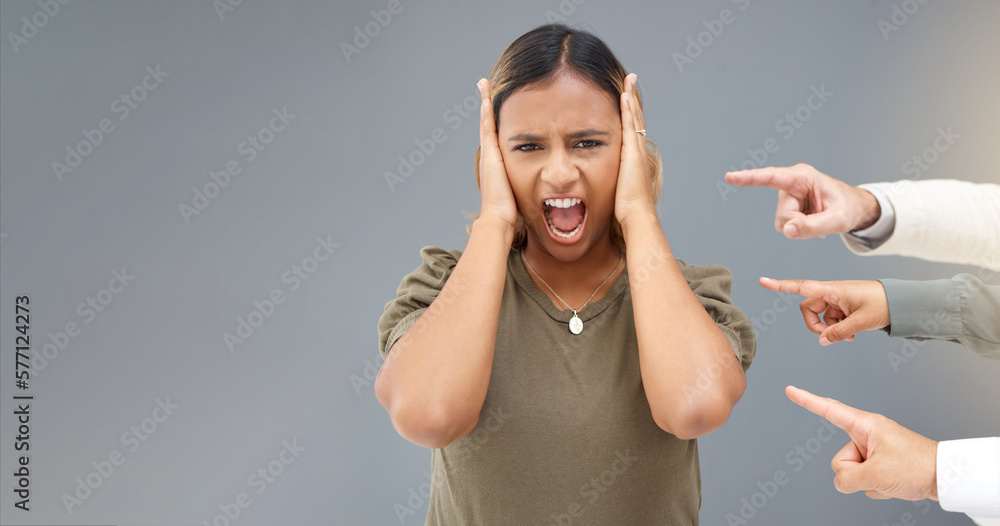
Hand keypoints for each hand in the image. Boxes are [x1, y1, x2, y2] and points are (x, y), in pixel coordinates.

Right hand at [476, 78, 518, 230]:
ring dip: (485, 102)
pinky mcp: (490, 153)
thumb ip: (529, 190)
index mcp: (498, 164)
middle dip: (487, 106)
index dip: (497, 122)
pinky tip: (487, 95)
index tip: (496, 108)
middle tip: (486, 86)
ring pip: (486, 121)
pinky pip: (487, 125)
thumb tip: (545, 195)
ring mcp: (488, 153)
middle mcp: (490, 156)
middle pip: (488, 124)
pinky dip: (486, 109)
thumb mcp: (523, 195)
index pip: (498, 137)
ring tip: (485, 84)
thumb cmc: (512, 212)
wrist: (500, 219)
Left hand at [615, 73, 655, 226]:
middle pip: (636, 119)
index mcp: (634, 159)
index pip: (632, 130)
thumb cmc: (627, 209)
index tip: (626, 99)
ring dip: (631, 98)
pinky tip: (624, 95)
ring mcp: (637, 150)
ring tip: (629, 80)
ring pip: (635, 118)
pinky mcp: (632, 152)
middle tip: (631, 81)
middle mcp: (638, 151)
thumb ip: (613, 181)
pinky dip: (629, 109)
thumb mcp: (618, 190)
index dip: (630, 114)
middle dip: (632, 100)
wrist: (637, 215)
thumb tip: (602, 184)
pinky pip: (631, 124)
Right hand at [725, 163, 880, 238]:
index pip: (771, 178)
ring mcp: (787, 196)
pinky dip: (799, 229)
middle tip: (821, 221)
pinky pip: (785, 226)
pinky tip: (812, 221)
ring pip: (782, 223)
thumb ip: (813, 226)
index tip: (730, 177)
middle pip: (783, 214)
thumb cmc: (849, 208)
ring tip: (819, 219)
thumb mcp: (838, 220)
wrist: (854, 208)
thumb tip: (787, 231)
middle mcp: (790, 184)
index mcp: (802, 177)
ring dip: (800, 228)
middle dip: (800, 225)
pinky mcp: (787, 206)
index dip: (750, 178)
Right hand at [759, 277, 889, 344]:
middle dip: (815, 325)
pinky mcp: (843, 307)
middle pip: (808, 309)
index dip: (780, 285)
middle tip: (831, 336)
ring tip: (850, 335)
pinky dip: (838, 329)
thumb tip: (823, 340)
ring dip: (830, 329)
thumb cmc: (883, 304)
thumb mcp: (861, 322)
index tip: (763, 281)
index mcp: (832, 290)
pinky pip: (831, 320)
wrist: (901, 303)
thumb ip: (839, 333)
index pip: (801, 287)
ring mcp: (836, 301)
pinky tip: (852, 334)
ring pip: (820, 317)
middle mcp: (831, 293)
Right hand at [785, 386, 938, 500]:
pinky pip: (864, 479)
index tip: (790, 390)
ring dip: (868, 481)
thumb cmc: (918, 466)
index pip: (829, 410)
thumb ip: (848, 479)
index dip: (807, 400)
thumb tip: (841, 482)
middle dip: (853, 473)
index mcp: (866, 426)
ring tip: (891, 477)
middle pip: (839, 458)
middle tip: (879, 474)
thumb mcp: (876, 475)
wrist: (944, 477)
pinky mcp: (879, 463)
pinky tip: (893, 482)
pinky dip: (876, 485)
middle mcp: (867, 435)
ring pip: (851, 472)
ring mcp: (873, 451)